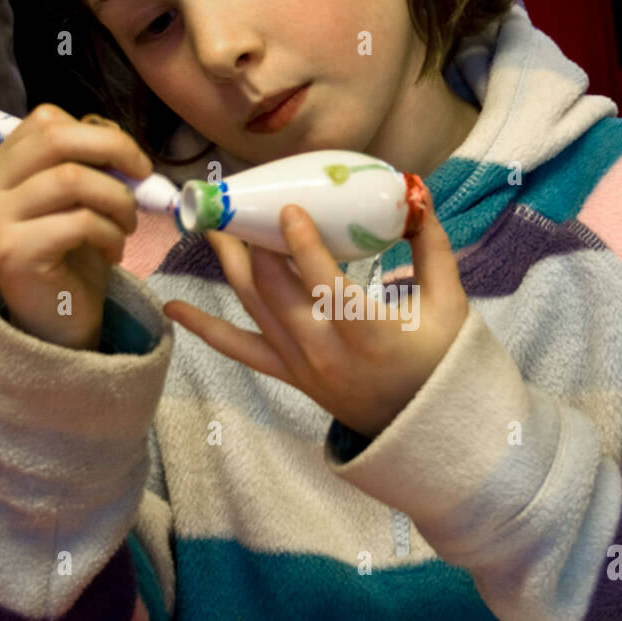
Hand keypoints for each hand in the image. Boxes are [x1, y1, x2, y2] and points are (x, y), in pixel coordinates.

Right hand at [0, 105, 151, 349]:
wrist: (57, 323)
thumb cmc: (73, 257)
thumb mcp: (79, 202)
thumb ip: (88, 166)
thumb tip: (124, 145)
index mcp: (3, 167)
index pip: (47, 120)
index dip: (99, 133)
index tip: (130, 162)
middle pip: (56, 138)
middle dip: (115, 150)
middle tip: (144, 177)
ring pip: (73, 180)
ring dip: (118, 201)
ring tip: (127, 226)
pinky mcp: (15, 252)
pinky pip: (79, 222)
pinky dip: (111, 234)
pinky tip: (113, 253)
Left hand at [162, 189, 468, 438]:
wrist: (422, 426)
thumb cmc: (440, 362)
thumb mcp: (450, 304)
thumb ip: (432, 247)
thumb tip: (415, 194)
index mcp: (368, 333)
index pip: (327, 286)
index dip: (304, 247)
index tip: (288, 207)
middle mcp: (325, 351)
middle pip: (275, 289)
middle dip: (254, 241)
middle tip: (241, 198)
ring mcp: (300, 365)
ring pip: (253, 307)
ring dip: (229, 263)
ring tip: (211, 222)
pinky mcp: (288, 374)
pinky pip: (238, 349)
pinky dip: (203, 328)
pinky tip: (171, 307)